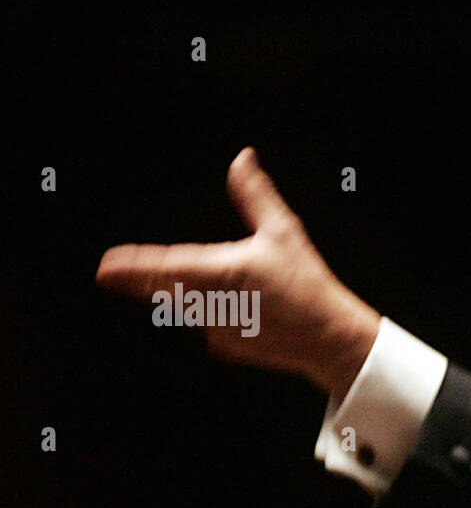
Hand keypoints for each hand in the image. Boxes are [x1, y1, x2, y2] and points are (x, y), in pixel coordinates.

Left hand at [95, 147, 380, 395]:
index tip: (105, 268)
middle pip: (164, 289)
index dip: (130, 266)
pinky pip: (209, 325)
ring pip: (187, 306)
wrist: (328, 337)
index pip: (161, 266)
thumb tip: (242, 161)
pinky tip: (243, 310)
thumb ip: (254, 195)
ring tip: (211, 286)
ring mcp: (216, 328)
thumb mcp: (283, 231)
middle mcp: (209, 304)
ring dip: (185, 294)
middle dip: (144, 279)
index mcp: (216, 273)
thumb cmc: (307, 286)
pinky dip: (215, 314)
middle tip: (116, 273)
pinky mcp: (227, 347)